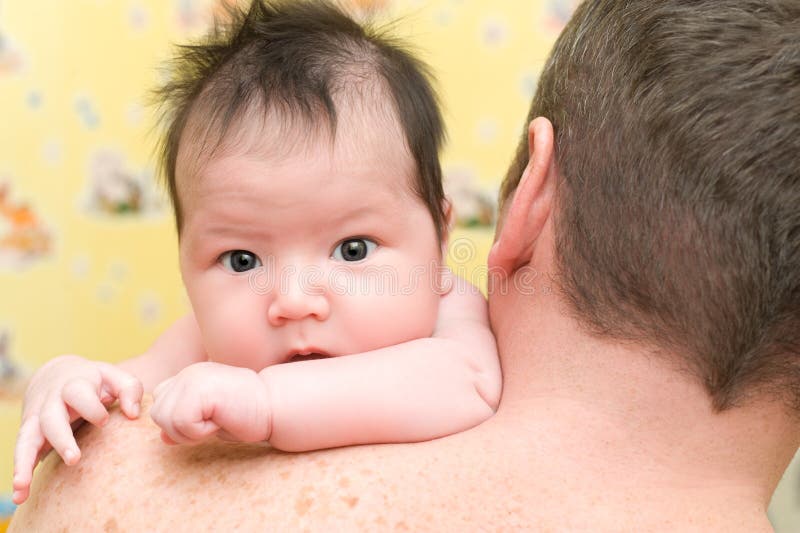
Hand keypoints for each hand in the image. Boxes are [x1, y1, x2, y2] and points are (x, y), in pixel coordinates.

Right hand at [13, 354, 142, 503]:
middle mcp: (50, 402)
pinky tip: (20, 495)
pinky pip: (22, 453)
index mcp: (73, 385)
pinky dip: (20, 473)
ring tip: (22, 486)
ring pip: (26, 439)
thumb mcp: (114, 377)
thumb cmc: (94, 381)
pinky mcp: (30, 435)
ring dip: (23, 462)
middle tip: (74, 459)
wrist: (58, 375)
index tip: (104, 421)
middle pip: (50, 419)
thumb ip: (129, 389)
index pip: (78, 393)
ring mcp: (36, 418)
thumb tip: (133, 414)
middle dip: (60, 439)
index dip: (91, 407)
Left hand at [150, 362, 271, 444]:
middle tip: (212, 424)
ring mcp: (193, 378)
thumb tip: (162, 437)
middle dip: (181, 430)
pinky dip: (200, 432)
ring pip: (165, 419)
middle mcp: (188, 373)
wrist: (274, 406)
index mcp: (190, 376)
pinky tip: (220, 420)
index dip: (179, 421)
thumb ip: (186, 422)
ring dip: (190, 432)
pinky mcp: (200, 390)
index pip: (160, 403)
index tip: (208, 420)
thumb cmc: (247, 414)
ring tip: (216, 422)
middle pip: (158, 414)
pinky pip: (181, 423)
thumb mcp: (210, 420)